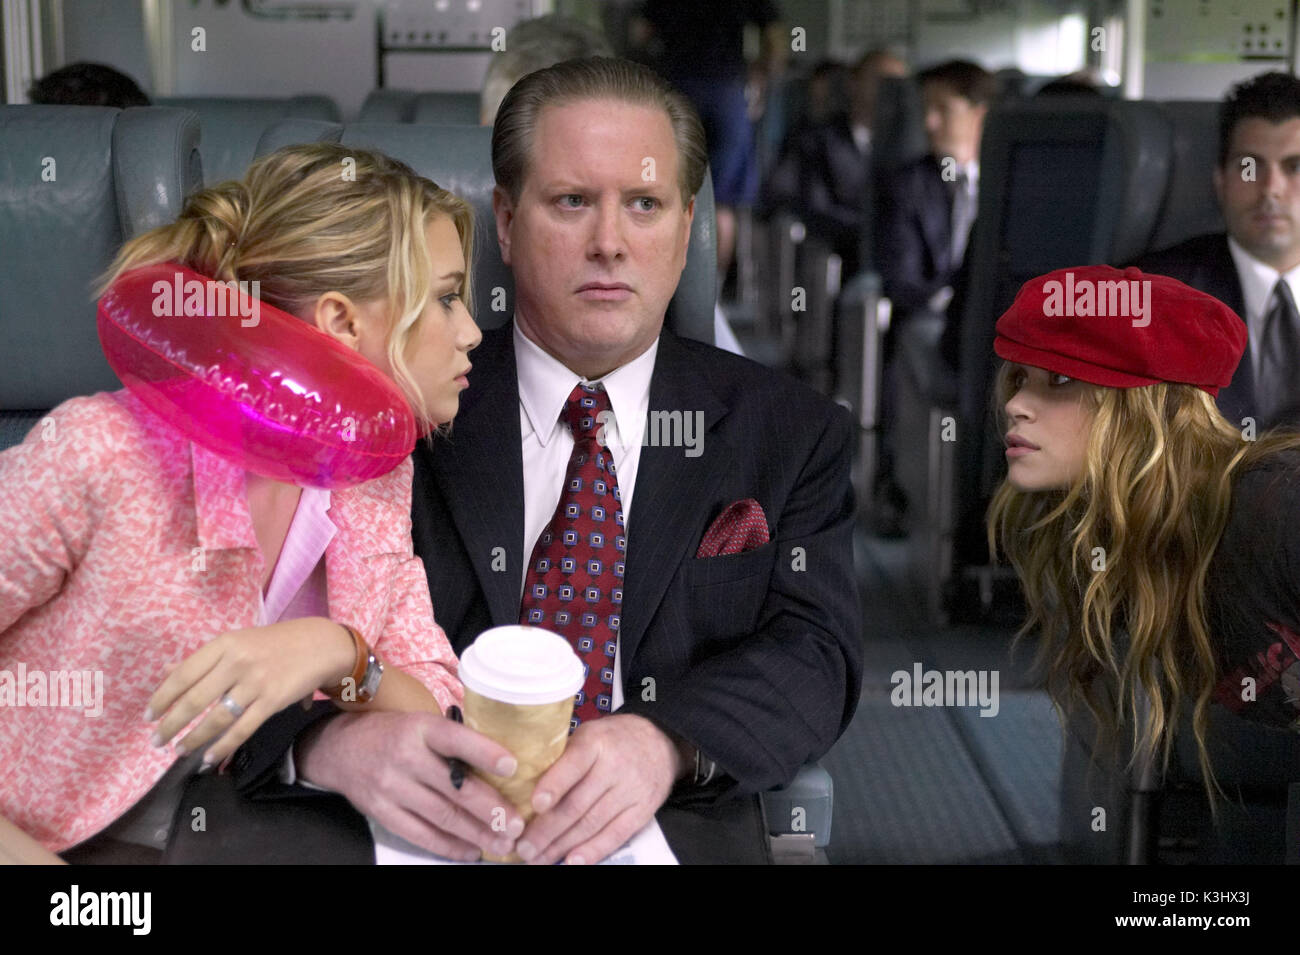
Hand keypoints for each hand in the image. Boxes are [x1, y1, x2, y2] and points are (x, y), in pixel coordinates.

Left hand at [146, 617, 353, 766]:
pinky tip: (208, 757)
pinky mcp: (273, 701)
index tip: (149, 716)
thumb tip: (167, 673)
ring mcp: (256, 682)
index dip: (163, 697)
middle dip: (172, 724)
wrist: (319, 645)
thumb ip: (204, 660)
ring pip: (217, 718)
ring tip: (179, 751)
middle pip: (195, 699)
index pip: (184, 674)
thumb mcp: (236, 642)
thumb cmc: (273, 643)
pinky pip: (242, 729)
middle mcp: (237, 662)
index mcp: (224, 644)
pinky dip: (223, 745)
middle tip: (156, 741)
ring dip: (194, 738)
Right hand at [297, 710, 526, 860]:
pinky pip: (420, 834)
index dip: (484, 753)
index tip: (512, 766)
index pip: (455, 739)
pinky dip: (448, 845)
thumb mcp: (421, 723)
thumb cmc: (394, 734)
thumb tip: (502, 764)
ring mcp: (391, 787)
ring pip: (442, 816)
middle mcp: (405, 757)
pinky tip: (470, 851)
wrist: (339, 749)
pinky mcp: (382, 812)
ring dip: (476, 833)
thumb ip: (453, 741)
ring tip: (503, 843)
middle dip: (491, 809)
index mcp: (420, 728)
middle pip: (455, 788)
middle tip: (517, 824)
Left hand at [516, 713, 683, 864]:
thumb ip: (562, 757)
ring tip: (538, 859)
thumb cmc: (611, 739)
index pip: (574, 764)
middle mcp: (615, 766)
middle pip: (578, 804)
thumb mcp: (587, 734)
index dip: (554, 785)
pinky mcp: (644, 809)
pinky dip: (593, 850)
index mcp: (596, 742)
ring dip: (562, 846)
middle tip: (523, 848)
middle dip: (547, 830)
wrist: (659, 741)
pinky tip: (572, 861)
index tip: (535, 805)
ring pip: (592, 823)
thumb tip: (522, 787)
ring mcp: (631, 790)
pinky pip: (616, 835)